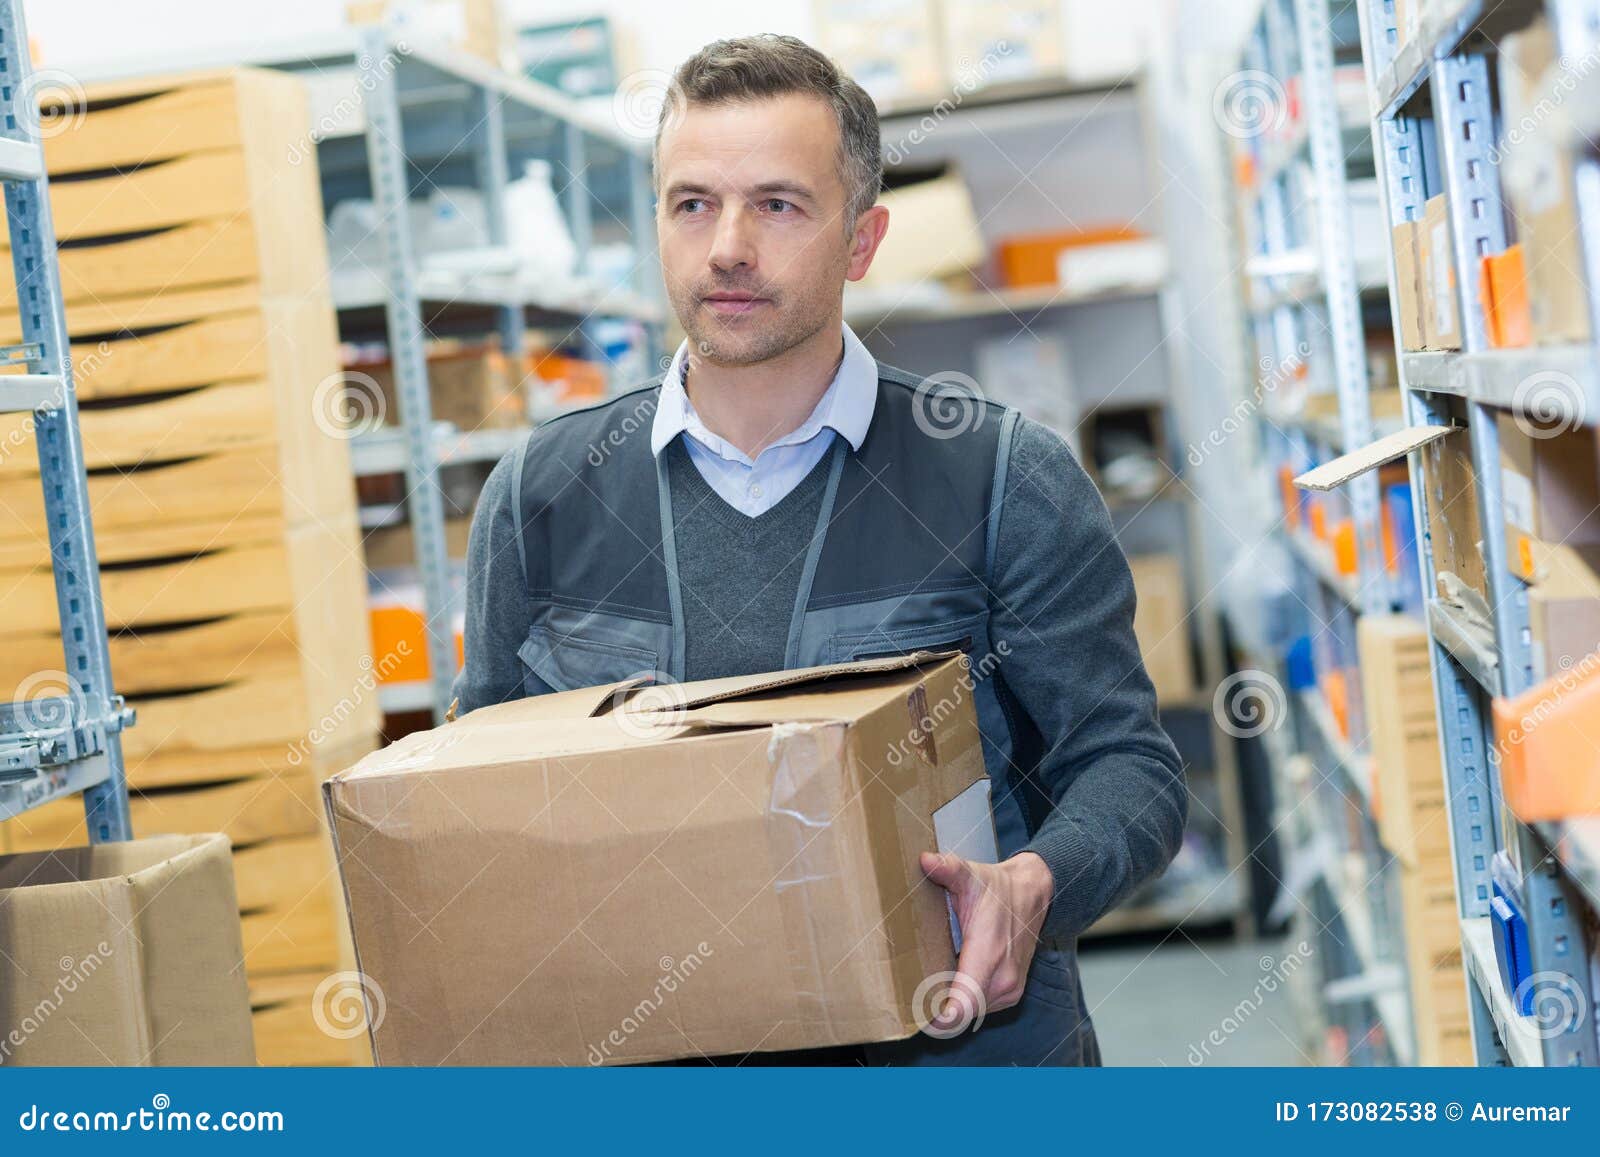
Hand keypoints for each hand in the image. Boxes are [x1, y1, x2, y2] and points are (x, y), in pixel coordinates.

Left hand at [919, 850, 1054, 1028]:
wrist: (1034, 894)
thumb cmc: (999, 889)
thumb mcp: (971, 875)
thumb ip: (948, 869)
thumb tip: (926, 860)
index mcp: (988, 955)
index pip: (962, 1006)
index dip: (937, 1018)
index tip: (914, 1015)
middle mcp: (1002, 979)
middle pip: (961, 1016)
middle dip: (935, 1014)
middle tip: (907, 1003)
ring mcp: (1008, 989)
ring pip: (970, 1014)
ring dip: (949, 1009)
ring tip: (923, 994)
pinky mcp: (1010, 993)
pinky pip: (980, 1007)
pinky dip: (962, 1002)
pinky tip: (945, 986)